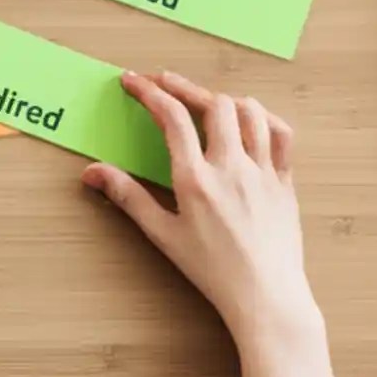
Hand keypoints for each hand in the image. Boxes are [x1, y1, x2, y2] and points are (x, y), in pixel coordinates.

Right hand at [81, 72, 330, 376]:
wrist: (265, 295)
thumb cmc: (212, 269)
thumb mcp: (162, 233)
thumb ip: (127, 196)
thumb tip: (92, 172)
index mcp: (196, 179)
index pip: (171, 117)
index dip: (149, 92)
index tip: (132, 81)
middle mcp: (231, 167)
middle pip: (213, 104)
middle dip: (184, 86)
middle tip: (163, 82)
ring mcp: (262, 171)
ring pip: (250, 112)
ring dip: (223, 98)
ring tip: (204, 100)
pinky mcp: (284, 180)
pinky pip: (280, 134)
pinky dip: (263, 117)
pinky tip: (250, 119)